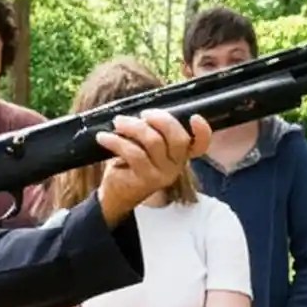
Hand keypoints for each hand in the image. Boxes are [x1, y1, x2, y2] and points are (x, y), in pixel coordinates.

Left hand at [95, 110, 211, 223]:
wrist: (116, 193)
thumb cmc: (131, 163)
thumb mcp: (145, 146)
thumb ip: (152, 131)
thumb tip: (144, 113)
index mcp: (180, 155)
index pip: (200, 145)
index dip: (202, 131)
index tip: (194, 117)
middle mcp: (176, 166)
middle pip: (177, 138)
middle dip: (160, 119)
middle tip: (142, 114)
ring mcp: (162, 175)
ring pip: (154, 141)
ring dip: (133, 127)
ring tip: (118, 123)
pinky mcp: (144, 180)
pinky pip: (133, 153)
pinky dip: (116, 141)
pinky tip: (103, 137)